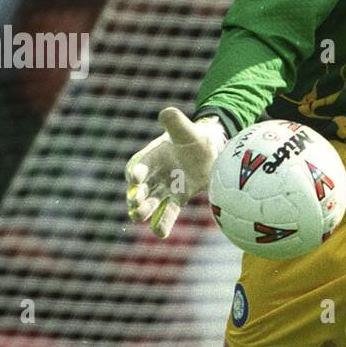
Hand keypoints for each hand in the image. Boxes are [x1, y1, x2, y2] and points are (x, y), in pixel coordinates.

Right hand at [125, 108, 227, 239]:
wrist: (211, 150)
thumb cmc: (196, 137)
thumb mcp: (187, 128)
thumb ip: (176, 122)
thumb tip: (166, 113)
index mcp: (153, 155)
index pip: (141, 164)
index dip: (137, 171)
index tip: (134, 179)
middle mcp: (156, 173)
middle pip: (142, 186)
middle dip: (137, 194)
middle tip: (134, 202)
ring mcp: (166, 186)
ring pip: (152, 200)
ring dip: (145, 209)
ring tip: (137, 217)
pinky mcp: (179, 197)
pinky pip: (169, 211)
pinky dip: (164, 222)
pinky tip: (159, 233)